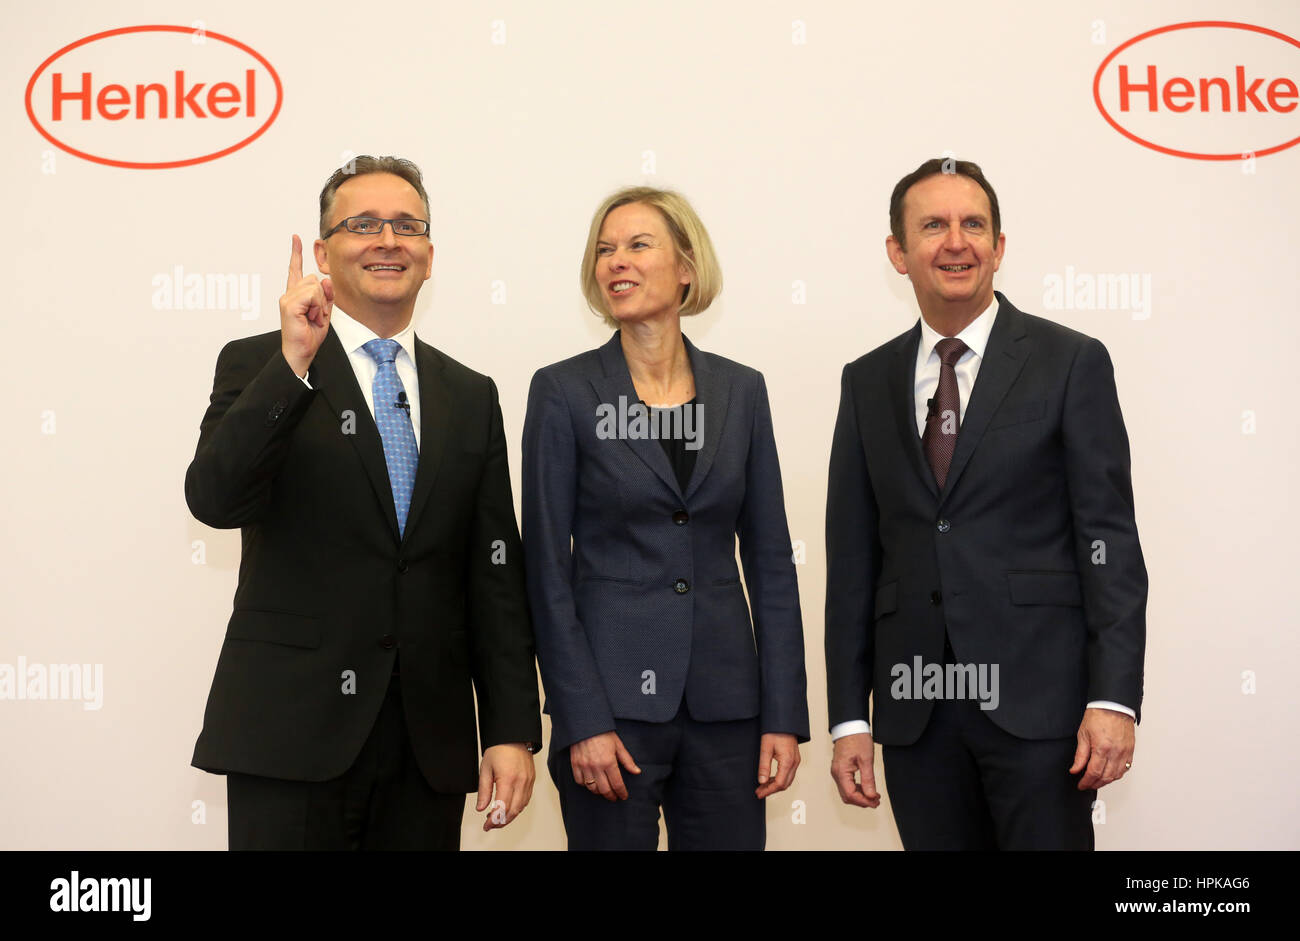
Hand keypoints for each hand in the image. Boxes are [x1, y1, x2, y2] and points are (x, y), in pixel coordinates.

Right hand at [280, 234, 332, 376]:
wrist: (301, 352)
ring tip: (313, 318)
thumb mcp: (324, 313)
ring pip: (315, 286)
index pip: (296, 270)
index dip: (296, 253)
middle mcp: (289, 294)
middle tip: (316, 315)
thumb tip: (325, 279)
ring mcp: (287, 298)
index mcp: (296, 295)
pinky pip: (312, 296)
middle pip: (314, 279)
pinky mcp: (289, 305)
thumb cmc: (310, 335)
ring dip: (320, 304)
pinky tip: (310, 318)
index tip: (296, 238)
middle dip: (322, 298)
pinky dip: (317, 307)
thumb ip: (326, 295)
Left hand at [476, 743, 534, 830]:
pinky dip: (517, 808)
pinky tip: (508, 808)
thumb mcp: (485, 769)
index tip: (486, 826)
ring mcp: (528, 781)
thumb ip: (483, 791)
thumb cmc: (499, 749)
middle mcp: (521, 782)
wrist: (514, 736)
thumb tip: (481, 808)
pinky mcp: (531, 780)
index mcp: (507, 779)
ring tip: (497, 818)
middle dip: (501, 822)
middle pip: (513, 811)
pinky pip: (526, 799)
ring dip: (509, 816)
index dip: (493, 821)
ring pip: (521, 807)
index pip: (502, 808)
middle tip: (491, 824)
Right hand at [569, 731, 640, 800]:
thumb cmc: (603, 733)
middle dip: (611, 796)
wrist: (586, 723)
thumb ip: (627, 760)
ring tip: (604, 791)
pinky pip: (580, 782)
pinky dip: (586, 785)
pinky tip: (591, 784)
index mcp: (609, 762)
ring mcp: (584, 766)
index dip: (621, 792)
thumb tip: (637, 772)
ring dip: (599, 792)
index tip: (623, 796)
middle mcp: (596, 766)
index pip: (617, 784)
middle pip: (605, 790)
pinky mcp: (575, 764)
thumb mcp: (618, 745)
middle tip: (615, 797)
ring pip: (592, 788)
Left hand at [755, 733, 799, 798]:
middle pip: (785, 784)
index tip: (759, 793)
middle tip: (759, 792)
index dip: (768, 791)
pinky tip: (771, 778)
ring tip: (763, 786)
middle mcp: (794, 763)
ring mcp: (796, 761)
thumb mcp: (765, 749)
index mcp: (787, 761)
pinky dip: (780, 779)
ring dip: (776, 785)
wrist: (784, 721)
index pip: (779, 783)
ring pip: (787, 780)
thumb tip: (761, 781)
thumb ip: (764, 766)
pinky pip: (789, 774)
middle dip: (772, 790)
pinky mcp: (794, 758)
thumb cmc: (774, 732)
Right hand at [830, 732, 880, 807]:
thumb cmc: (856, 738)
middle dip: (862, 801)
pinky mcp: (840, 769)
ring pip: (846, 792)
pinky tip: (866, 788)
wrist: (850, 726)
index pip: (851, 794)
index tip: (875, 801)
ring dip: (859, 796)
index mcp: (841, 771)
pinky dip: (856, 789)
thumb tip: (870, 795)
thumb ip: (868, 780)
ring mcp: (837, 771)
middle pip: (847, 796)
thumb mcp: (866, 760)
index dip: (864, 801)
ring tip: (873, 796)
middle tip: (875, 801)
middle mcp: (836, 773)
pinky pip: (846, 785)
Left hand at [1070, 707, 1134, 789]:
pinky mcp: (1130, 751)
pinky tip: (1109, 774)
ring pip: (1116, 775)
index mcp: (1102, 748)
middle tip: (1087, 785)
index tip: (1081, 785)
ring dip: (1106, 781)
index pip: (1094, 772)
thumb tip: (1075, 769)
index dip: (1086, 782)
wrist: (1113, 705)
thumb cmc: (1098, 716)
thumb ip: (1080, 755)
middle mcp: (1116, 752)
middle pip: (1106, 777)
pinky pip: (1125, 769)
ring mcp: (1125, 752)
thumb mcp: (1083, 734)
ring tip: (1096, 781)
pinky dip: (1116, 775)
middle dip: (1095, 784)